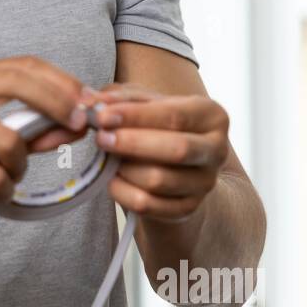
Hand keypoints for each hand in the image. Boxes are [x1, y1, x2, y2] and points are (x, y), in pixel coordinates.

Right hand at [0, 55, 94, 229]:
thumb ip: (33, 129)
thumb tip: (77, 124)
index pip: (23, 66)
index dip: (61, 81)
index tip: (88, 100)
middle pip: (19, 83)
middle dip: (58, 104)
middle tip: (80, 125)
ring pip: (10, 142)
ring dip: (19, 167)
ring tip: (3, 175)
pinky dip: (3, 188)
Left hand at [88, 82, 229, 222]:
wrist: (176, 166)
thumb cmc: (158, 126)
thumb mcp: (144, 103)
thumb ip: (119, 98)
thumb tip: (90, 100)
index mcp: (212, 115)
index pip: (174, 115)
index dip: (135, 116)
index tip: (102, 115)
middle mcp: (216, 150)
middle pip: (176, 150)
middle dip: (132, 143)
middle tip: (101, 138)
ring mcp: (205, 183)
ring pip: (159, 180)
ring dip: (125, 168)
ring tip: (109, 158)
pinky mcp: (188, 208)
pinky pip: (148, 205)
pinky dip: (122, 192)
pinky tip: (113, 178)